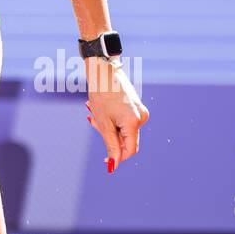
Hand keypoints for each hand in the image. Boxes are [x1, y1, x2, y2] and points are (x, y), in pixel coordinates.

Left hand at [85, 57, 148, 173]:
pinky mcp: (135, 106)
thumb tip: (114, 165)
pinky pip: (124, 120)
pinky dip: (111, 119)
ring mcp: (140, 111)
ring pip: (123, 129)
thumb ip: (110, 145)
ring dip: (108, 126)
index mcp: (134, 122)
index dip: (117, 156)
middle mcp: (141, 117)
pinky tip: (100, 108)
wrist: (103, 69)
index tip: (104, 160)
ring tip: (93, 110)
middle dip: (108, 135)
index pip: (130, 150)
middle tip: (92, 120)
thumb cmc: (101, 93)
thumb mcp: (103, 122)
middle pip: (126, 139)